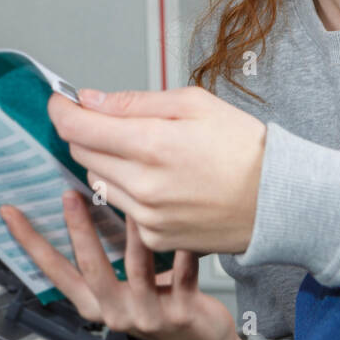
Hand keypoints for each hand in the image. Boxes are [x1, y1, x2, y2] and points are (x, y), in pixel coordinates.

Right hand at [0, 190, 248, 339]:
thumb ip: (102, 256)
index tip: (11, 212)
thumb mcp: (117, 286)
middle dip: (79, 230)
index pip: (54, 270)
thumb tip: (79, 202)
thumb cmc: (154, 303)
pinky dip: (183, 252)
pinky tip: (181, 228)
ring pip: (138, 268)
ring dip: (132, 232)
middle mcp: (114, 312)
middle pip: (91, 268)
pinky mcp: (182, 313)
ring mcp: (147, 315)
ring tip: (130, 198)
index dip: (30, 242)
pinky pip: (183, 276)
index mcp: (93, 303)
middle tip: (69, 195)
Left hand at [47, 86, 266, 254]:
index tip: (61, 101)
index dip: (62, 110)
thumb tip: (90, 100)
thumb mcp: (193, 103)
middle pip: (82, 153)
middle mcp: (143, 186)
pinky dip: (129, 192)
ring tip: (144, 152)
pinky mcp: (155, 239)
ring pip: (98, 181)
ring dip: (107, 162)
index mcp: (151, 144)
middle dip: (87, 131)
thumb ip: (134, 102)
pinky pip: (122, 209)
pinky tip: (160, 181)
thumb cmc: (243, 147)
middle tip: (109, 120)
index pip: (78, 127)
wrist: (278, 199)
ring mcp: (147, 217)